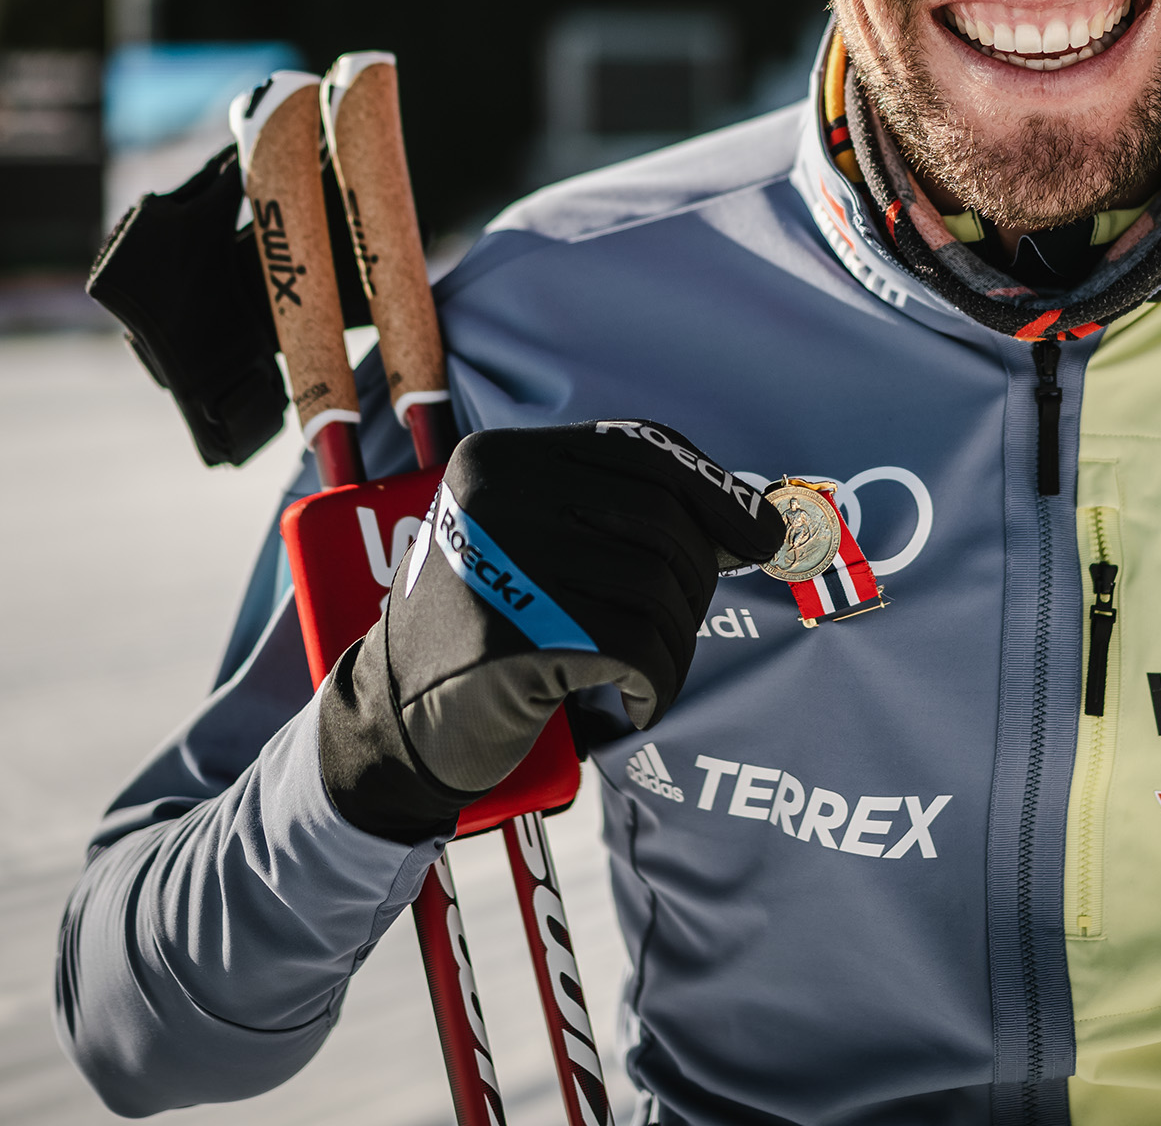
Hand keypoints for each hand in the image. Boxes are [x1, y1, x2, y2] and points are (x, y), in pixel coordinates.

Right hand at [318, 419, 786, 841]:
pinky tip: (638, 700)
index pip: (641, 448)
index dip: (714, 490)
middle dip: (697, 575)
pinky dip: (657, 681)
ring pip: (654, 587)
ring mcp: (499, 563)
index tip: (759, 534)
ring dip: (674, 641)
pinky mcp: (509, 638)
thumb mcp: (540, 540)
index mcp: (503, 457)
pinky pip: (634, 648)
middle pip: (658, 517)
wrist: (393, 720)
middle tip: (685, 620)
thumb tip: (754, 522)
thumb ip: (625, 514)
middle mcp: (496, 495)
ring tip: (650, 669)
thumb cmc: (491, 621)